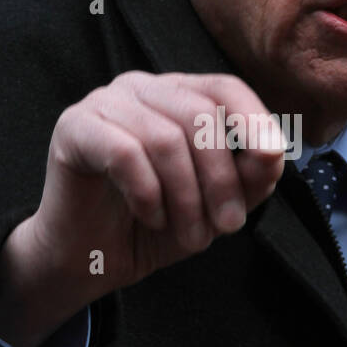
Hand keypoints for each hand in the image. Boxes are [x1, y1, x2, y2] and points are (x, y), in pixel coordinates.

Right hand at [0, 72, 287, 346]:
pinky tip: (152, 217)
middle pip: (199, 115)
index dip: (253, 118)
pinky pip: (124, 153)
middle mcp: (141, 88)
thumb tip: (272, 152)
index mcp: (177, 95)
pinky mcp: (73, 127)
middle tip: (228, 227)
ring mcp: (104, 102)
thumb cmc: (154, 225)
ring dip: (186, 198)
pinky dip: (148, 194)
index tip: (271, 158)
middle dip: (222, 178)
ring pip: (165, 138)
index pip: (224, 88)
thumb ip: (249, 177)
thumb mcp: (215, 205)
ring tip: (190, 236)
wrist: (91, 259)